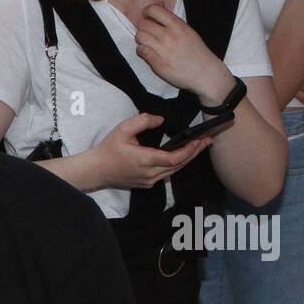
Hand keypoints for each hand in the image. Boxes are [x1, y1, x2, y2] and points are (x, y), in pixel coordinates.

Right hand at [88, 113, 212, 190]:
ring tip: (199, 148)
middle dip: (194, 153)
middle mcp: (150, 173)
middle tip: (208, 141)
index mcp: (145, 160)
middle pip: (179, 165)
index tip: (200, 140)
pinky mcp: (146, 184)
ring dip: (187, 159)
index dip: (190, 150)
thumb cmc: (108, 150)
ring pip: (174, 171)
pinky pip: (166, 175)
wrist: (96, 171)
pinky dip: (176, 165)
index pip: (174, 158)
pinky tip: (182, 157)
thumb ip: (143, 120)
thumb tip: (160, 120)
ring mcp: (148, 181)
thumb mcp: (123, 129)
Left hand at [135, 4, 235, 104]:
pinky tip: (148, 52)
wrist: (204, 73)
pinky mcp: (157, 63)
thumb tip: (159, 4)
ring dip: (141, 39)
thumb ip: (171, 19)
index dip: (147, 12)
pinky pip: (141, 51)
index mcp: (177, 25)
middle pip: (143, 24)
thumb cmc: (195, 50)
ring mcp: (163, 49)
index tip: (148, 18)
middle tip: (147, 33)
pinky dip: (142, 50)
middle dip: (142, 27)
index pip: (153, 10)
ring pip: (140, 37)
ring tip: (147, 43)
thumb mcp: (186, 30)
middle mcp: (169, 35)